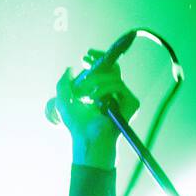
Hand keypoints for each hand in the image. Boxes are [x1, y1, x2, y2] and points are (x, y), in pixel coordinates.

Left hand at [53, 51, 139, 168]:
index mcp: (102, 92)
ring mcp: (125, 99)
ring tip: (83, 94)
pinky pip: (119, 85)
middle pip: (113, 68)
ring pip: (114, 76)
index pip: (104, 70)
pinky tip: (94, 99)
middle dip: (99, 60)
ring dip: (95, 81)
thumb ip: (63, 84)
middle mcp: (115, 94)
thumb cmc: (76, 124)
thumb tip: (70, 69)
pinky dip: (104, 89)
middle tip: (86, 60)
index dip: (96, 60)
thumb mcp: (63, 101)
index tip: (85, 56)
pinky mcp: (132, 103)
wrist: (87, 139)